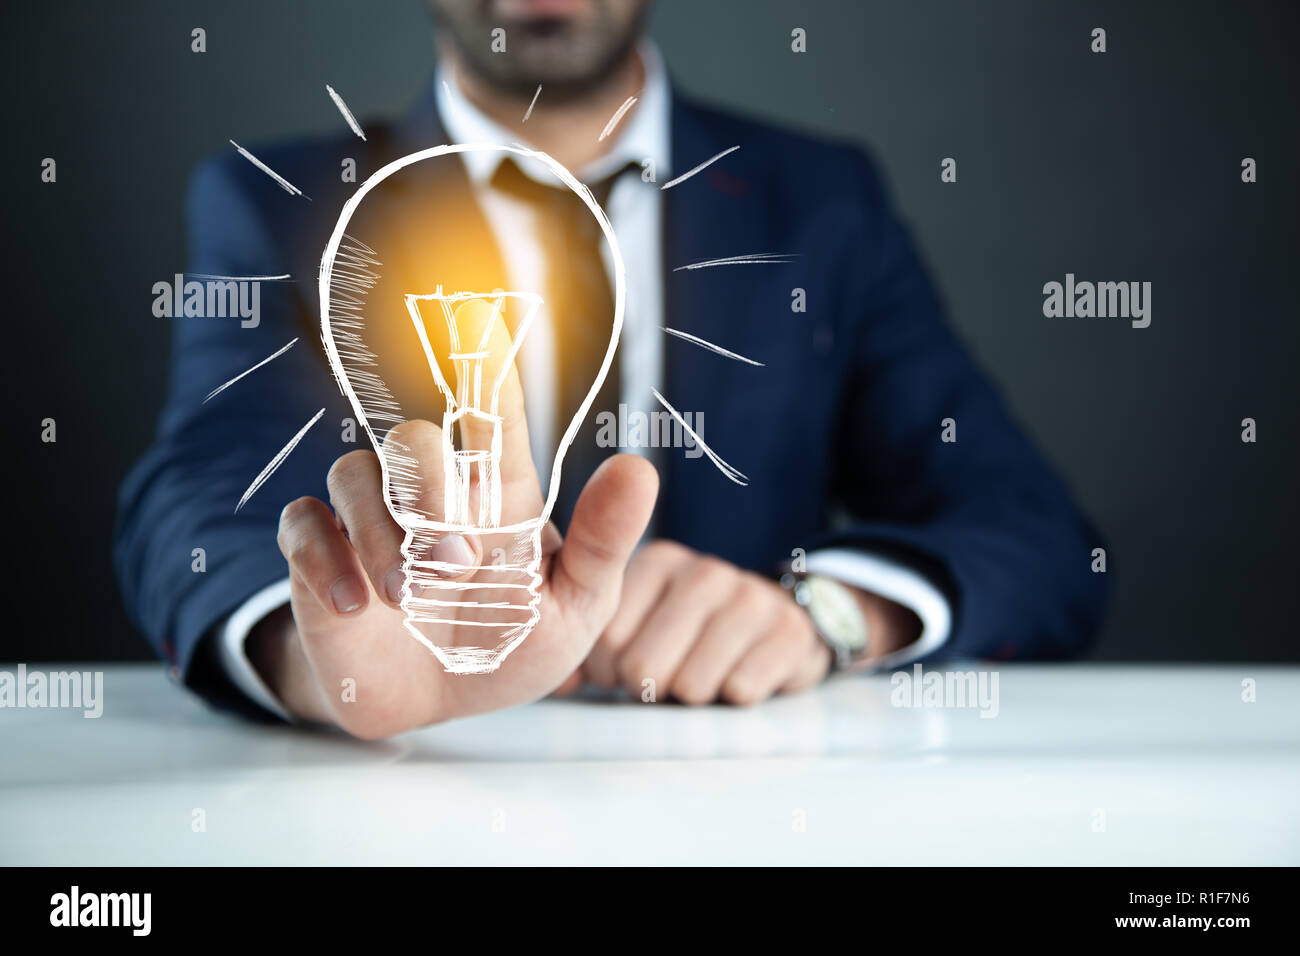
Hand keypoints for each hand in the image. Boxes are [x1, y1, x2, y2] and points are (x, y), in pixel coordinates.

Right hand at [258, 300, 657, 736]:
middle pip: (412, 439)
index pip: (491, 416)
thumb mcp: (573, 608)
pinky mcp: (321, 561)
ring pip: (353, 473)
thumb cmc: (510, 645)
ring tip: (409, 598)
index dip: (484, 366)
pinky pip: (302, 524)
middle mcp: (433, 498)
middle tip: (456, 564)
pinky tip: (356, 605)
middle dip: (428, 491)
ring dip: (380, 533)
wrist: (437, 708)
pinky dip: (325, 559)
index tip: (480, 317)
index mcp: (499, 497)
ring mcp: (372, 525)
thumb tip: (638, 465)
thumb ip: (601, 543)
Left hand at [580, 540, 831, 704]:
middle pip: (642, 669)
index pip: (605, 642)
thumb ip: (589, 647)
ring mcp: (750, 598)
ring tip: (703, 675)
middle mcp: (703, 572)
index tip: (626, 671)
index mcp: (657, 561)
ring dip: (692, 697)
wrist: (781, 627)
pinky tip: (740, 675)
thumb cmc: (692, 634)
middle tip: (667, 678)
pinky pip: (740, 691)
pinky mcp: (789, 631)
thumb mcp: (639, 625)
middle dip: (649, 690)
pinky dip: (734, 698)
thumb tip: (552, 683)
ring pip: (690, 686)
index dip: (609, 674)